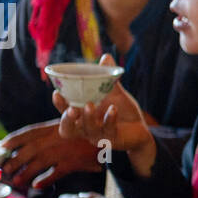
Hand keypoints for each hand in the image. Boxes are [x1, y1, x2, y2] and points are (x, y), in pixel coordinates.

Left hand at [1, 120, 101, 191]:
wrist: (114, 134)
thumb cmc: (93, 126)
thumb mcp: (76, 120)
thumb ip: (61, 120)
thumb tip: (46, 123)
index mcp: (56, 126)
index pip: (31, 131)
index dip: (15, 138)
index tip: (2, 145)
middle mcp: (58, 136)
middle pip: (31, 148)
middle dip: (16, 159)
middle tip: (5, 169)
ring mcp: (66, 149)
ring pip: (41, 161)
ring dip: (27, 172)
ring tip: (17, 180)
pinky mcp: (75, 161)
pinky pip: (57, 172)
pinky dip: (47, 179)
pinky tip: (37, 185)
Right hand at [54, 55, 155, 173]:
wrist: (140, 128)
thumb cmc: (122, 111)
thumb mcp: (114, 92)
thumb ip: (108, 78)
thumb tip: (105, 57)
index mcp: (81, 116)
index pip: (64, 112)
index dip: (59, 104)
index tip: (56, 92)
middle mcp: (85, 129)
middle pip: (67, 129)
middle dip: (66, 119)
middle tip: (71, 108)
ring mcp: (98, 136)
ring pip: (87, 131)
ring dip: (88, 118)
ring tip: (91, 104)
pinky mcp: (112, 140)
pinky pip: (108, 131)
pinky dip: (109, 119)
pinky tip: (113, 109)